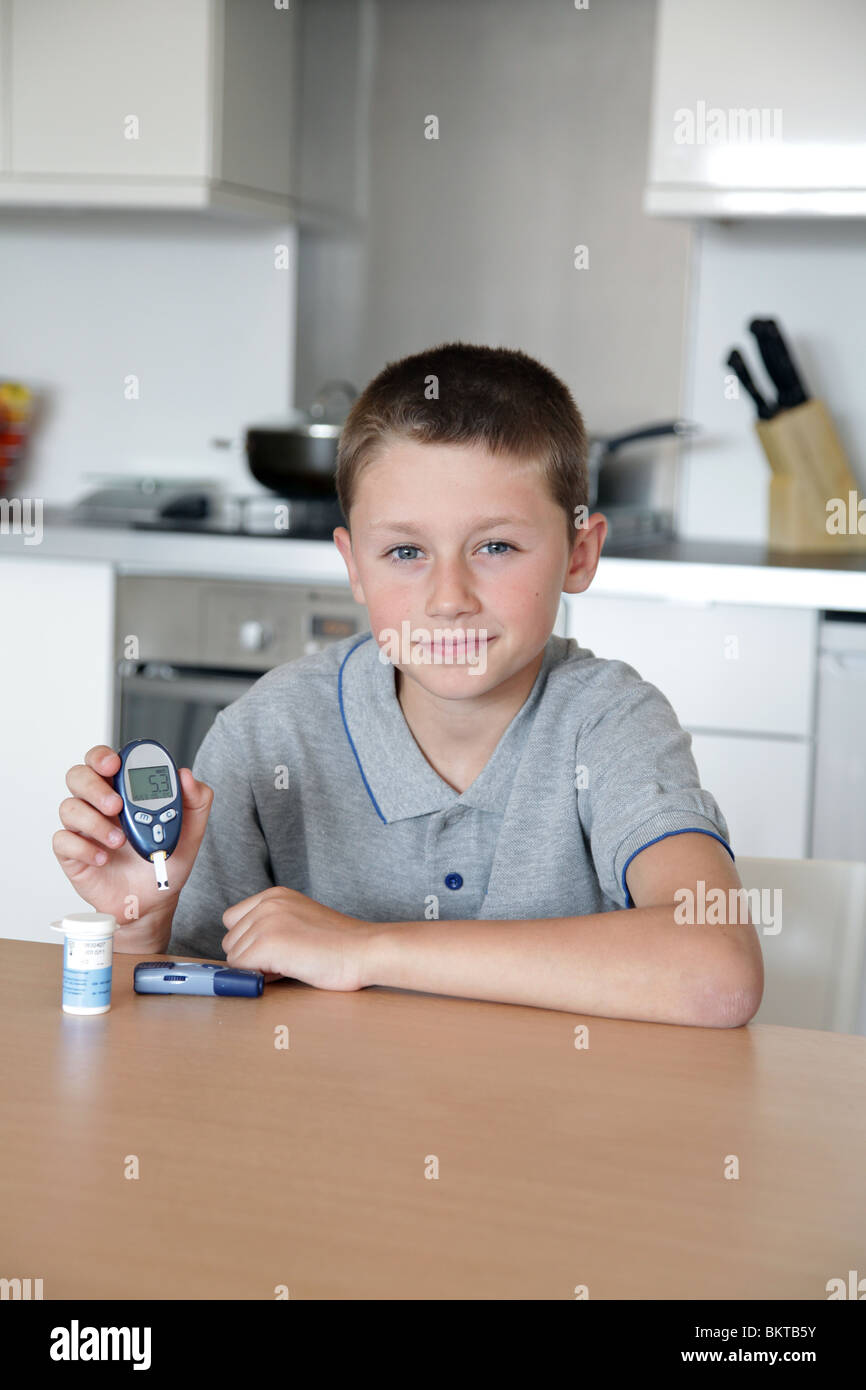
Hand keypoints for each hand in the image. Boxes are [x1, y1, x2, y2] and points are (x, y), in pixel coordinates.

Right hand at [54, 744, 213, 950]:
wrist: (156, 899)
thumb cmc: (165, 859)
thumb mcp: (191, 830)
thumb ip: (196, 799)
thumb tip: (186, 775)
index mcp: (124, 790)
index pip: (103, 760)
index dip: (103, 756)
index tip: (115, 763)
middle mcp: (99, 804)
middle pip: (77, 776)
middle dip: (94, 786)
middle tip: (116, 805)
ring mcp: (84, 828)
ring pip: (69, 808)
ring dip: (94, 823)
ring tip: (119, 841)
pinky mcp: (72, 853)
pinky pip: (63, 841)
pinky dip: (83, 848)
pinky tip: (103, 858)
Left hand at [221, 887, 376, 991]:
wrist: (365, 950)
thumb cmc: (340, 944)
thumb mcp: (300, 921)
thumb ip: (271, 928)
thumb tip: (243, 957)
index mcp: (275, 895)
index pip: (233, 920)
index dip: (249, 940)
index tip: (274, 950)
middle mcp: (267, 903)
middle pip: (230, 940)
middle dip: (251, 956)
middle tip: (286, 960)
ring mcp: (266, 922)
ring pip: (234, 957)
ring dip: (256, 968)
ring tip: (291, 964)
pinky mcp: (267, 944)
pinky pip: (241, 970)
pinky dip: (259, 978)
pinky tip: (288, 971)